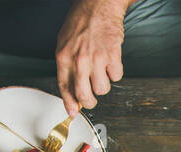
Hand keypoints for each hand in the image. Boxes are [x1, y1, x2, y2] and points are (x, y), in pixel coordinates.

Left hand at [55, 0, 131, 115]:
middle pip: (85, 95)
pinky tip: (110, 61)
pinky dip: (115, 72)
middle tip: (92, 99)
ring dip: (104, 84)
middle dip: (90, 102)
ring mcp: (96, 58)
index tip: (73, 112)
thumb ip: (67, 66)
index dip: (70, 103)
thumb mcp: (64, 43)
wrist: (97, 6)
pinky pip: (117, 76)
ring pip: (103, 89)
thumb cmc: (81, 22)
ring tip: (102, 71)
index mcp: (64, 57)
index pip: (65, 87)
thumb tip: (71, 90)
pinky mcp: (113, 56)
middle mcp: (79, 60)